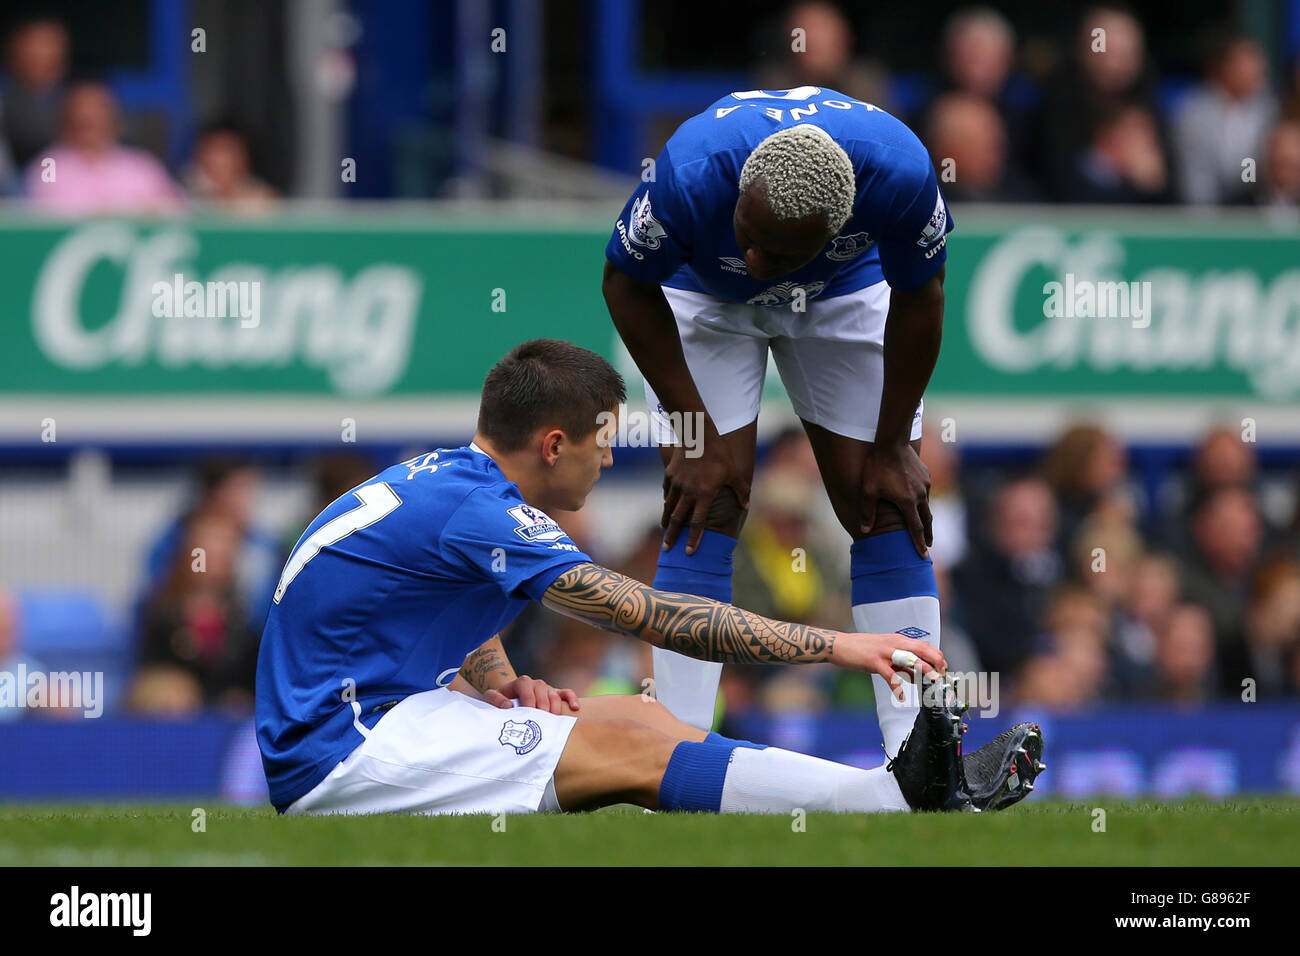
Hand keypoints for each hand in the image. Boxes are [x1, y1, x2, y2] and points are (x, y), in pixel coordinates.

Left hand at [482, 676, 579, 714]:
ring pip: (554, 694)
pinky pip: (566, 693)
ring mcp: (546, 688)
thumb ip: (494, 700)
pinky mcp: (555, 694)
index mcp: (519, 682)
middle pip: (542, 691)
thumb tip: (509, 706)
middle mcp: (534, 683)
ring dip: (555, 707)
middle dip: (542, 707)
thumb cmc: (499, 703)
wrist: (508, 701)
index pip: (525, 685)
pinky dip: (572, 699)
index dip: (527, 699)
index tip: (527, 712)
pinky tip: (575, 708)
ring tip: (553, 721)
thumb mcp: (490, 699)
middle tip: (542, 721)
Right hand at [661, 429, 749, 553]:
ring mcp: (677, 484)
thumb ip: (740, 490)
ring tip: (665, 529)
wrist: (698, 435)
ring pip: (669, 507)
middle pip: (678, 520)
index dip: (694, 539)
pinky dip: (667, 500)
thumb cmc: (719, 454)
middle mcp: (688, 492)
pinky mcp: (670, 475)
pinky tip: (667, 504)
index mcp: (704, 495)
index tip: (690, 552)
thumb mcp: (733, 472)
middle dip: (672, 536)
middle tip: (668, 549)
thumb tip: (746, 505)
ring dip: (667, 520)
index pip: (698, 523)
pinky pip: (667, 491)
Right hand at [831, 632, 945, 699]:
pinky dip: (896, 686)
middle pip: (922, 650)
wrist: (840, 645)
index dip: (937, 657)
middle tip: (942, 678)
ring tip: (932, 683)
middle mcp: (895, 643)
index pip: (925, 646)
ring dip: (923, 671)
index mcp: (899, 640)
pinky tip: (901, 696)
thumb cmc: (862, 650)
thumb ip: (901, 664)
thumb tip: (917, 677)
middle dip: (936, 663)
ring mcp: (885, 651)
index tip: (943, 670)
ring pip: (909, 659)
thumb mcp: (886, 655)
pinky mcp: (874, 661)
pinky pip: (889, 675)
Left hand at [860, 442, 931, 556]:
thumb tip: (865, 530)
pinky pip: (925, 490)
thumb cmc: (877, 468)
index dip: (919, 543)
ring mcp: (925, 484)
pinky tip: (917, 499)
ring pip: (927, 504)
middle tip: (929, 545)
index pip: (916, 528)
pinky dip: (922, 499)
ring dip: (925, 516)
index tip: (924, 556)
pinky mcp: (925, 474)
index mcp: (907, 502)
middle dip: (928, 534)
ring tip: (924, 525)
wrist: (891, 442)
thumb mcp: (868, 491)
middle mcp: (920, 495)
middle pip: (927, 519)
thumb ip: (867, 512)